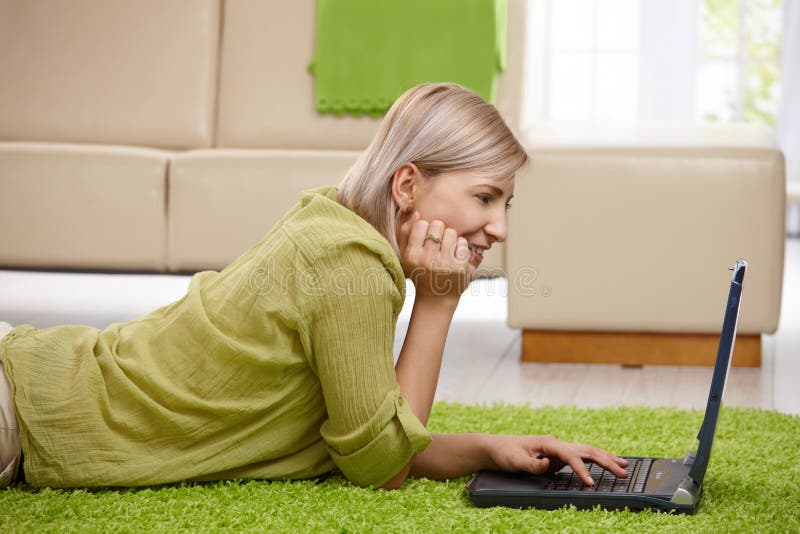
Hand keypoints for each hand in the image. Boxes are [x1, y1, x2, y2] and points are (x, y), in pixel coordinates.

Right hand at [398, 212, 475, 299]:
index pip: (421, 224)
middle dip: (439, 232)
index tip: (426, 239)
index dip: (425, 228)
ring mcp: (444, 264)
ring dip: (451, 239)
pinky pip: (463, 243)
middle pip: (438, 225)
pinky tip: (455, 256)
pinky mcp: (459, 268)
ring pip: (452, 232)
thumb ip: (406, 233)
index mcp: (412, 255)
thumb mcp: (407, 256)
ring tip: (446, 250)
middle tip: (438, 244)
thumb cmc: (421, 273)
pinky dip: (460, 247)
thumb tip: (417, 213)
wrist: (436, 298)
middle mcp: (427, 260)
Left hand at [485, 434, 628, 485]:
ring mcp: (559, 449)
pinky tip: (606, 464)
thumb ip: (531, 464)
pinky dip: (596, 460)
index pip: (571, 456)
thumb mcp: (514, 460)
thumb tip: (548, 465)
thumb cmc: (504, 452)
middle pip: (587, 450)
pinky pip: (581, 458)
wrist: (495, 447)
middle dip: (606, 461)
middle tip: (623, 472)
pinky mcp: (558, 456)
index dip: (582, 470)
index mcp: (548, 443)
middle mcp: (556, 444)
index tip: (590, 483)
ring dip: (605, 458)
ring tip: (624, 466)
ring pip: (587, 451)